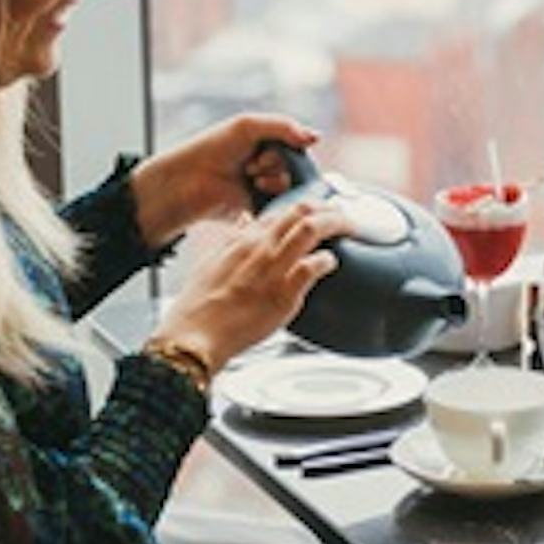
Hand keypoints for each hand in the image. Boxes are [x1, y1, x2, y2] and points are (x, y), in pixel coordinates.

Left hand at [129, 113, 317, 248]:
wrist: (188, 180)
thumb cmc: (211, 148)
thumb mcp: (249, 126)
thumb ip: (285, 127)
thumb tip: (316, 138)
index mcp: (267, 144)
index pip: (297, 146)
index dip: (287, 148)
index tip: (264, 150)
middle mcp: (268, 166)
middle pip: (296, 167)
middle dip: (275, 164)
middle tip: (252, 165)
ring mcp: (264, 188)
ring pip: (290, 186)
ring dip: (272, 181)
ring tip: (249, 179)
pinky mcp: (260, 209)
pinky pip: (280, 206)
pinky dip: (271, 200)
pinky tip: (254, 193)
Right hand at [148, 201, 352, 370]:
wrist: (193, 336)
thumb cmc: (199, 307)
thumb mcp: (211, 262)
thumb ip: (232, 240)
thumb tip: (246, 220)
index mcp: (243, 240)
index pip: (281, 210)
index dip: (305, 207)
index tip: (319, 211)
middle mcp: (259, 248)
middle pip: (300, 211)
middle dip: (328, 208)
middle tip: (342, 215)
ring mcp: (272, 269)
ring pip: (310, 229)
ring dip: (336, 224)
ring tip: (349, 228)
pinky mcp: (283, 294)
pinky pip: (313, 266)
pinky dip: (327, 261)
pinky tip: (331, 263)